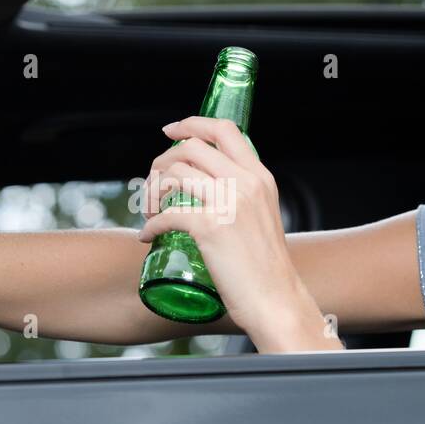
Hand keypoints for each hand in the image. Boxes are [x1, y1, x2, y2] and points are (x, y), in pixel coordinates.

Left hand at [138, 116, 334, 348]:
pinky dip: (151, 225)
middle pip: (191, 147)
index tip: (170, 132)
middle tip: (153, 184)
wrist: (276, 299)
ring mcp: (229, 203)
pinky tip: (148, 236)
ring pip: (174, 174)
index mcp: (260, 177)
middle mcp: (246, 183)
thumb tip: (207, 188)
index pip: (225, 129)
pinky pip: (167, 214)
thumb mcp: (263, 217)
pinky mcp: (210, 228)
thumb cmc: (266, 268)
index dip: (192, 124)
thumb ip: (242, 197)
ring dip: (152, 191)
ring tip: (151, 211)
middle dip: (161, 161)